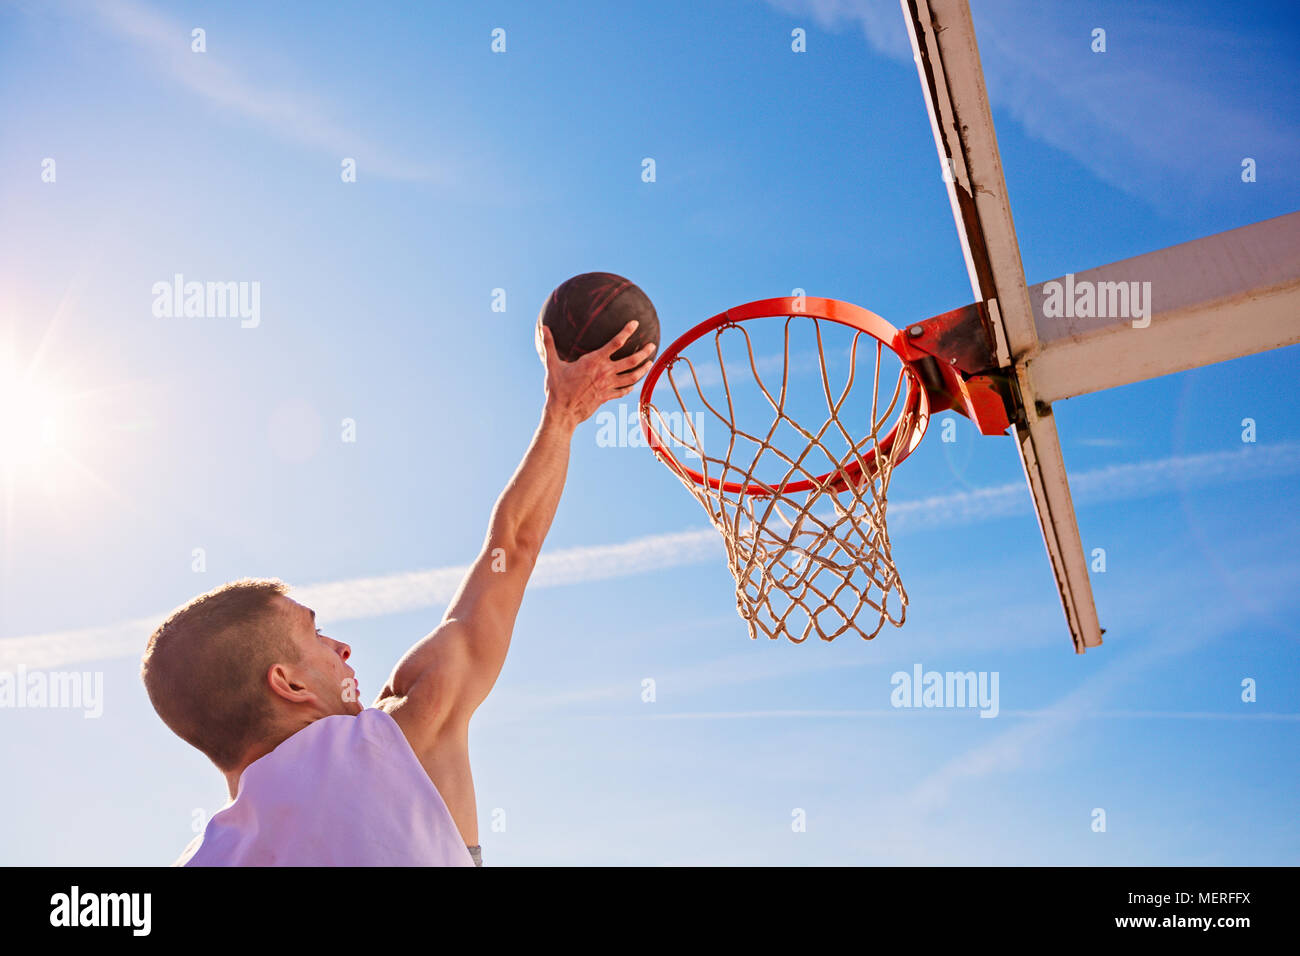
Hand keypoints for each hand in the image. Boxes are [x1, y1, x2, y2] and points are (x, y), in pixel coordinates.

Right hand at [535, 319, 656, 428]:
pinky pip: (623, 391)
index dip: (627, 331)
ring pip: (632, 377)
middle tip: (652, 345)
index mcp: (594, 361)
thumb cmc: (557, 388)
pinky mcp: (607, 397)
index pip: (616, 342)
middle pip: (632, 361)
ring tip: (650, 363)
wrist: (562, 413)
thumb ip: (549, 345)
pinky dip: (630, 387)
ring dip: (643, 369)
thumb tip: (544, 328)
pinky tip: (633, 385)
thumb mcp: (552, 365)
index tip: (635, 323)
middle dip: (644, 352)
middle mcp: (605, 372)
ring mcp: (608, 386)